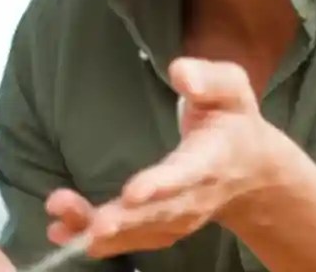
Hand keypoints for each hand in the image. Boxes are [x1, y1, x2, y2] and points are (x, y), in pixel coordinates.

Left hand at [46, 58, 289, 258]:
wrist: (252, 173)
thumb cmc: (234, 121)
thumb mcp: (232, 90)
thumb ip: (209, 78)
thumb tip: (180, 73)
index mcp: (210, 159)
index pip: (187, 174)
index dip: (162, 185)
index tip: (134, 192)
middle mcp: (194, 196)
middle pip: (158, 213)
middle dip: (126, 220)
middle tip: (95, 225)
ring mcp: (178, 218)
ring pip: (140, 231)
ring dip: (101, 231)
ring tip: (62, 226)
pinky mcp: (161, 229)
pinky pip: (130, 241)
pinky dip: (99, 242)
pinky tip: (62, 233)